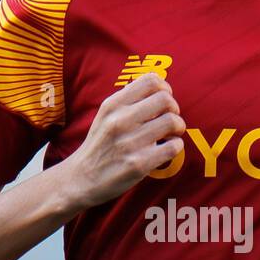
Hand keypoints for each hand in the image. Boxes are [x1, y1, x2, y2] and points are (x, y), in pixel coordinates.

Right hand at [67, 71, 185, 208]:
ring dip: (178, 128)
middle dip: (174, 109)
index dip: (165, 89)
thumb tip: (157, 85)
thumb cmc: (99, 145)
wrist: (81, 179)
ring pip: (172, 122)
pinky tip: (167, 149)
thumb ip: (128, 99)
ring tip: (170, 135)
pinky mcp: (138, 164)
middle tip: (169, 120)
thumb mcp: (105, 115)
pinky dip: (176, 147)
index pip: (151, 81)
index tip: (163, 101)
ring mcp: (129, 143)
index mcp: (113, 105)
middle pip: (166, 100)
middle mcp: (120, 120)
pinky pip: (172, 147)